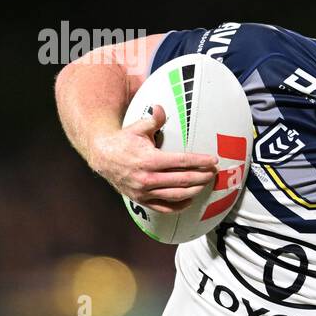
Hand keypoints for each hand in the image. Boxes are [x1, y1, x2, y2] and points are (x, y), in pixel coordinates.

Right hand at [88, 104, 218, 213]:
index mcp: (149, 159)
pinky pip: (164, 207)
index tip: (213, 161)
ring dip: (194, 190)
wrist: (101, 157)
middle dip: (202, 176)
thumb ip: (153, 120)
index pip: (182, 162)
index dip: (200, 161)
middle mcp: (147, 178)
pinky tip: (189, 199)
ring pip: (176, 195)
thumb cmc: (123, 141)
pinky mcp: (141, 200)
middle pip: (183, 180)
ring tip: (205, 183)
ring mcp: (144, 191)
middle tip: (213, 172)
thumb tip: (161, 108)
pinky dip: (179, 206)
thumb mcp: (137, 128)